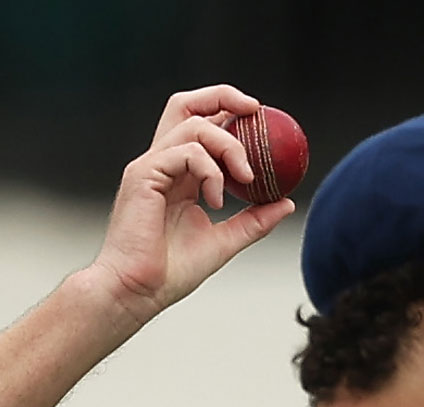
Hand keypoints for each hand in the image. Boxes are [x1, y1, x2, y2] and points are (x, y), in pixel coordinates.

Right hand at [87, 84, 297, 320]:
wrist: (137, 293)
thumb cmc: (168, 273)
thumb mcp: (223, 241)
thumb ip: (254, 220)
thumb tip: (286, 203)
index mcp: (178, 175)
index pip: (202, 125)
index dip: (231, 115)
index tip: (264, 125)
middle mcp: (162, 163)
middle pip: (187, 105)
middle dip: (223, 96)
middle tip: (255, 111)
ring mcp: (150, 167)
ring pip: (194, 125)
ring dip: (229, 146)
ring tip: (245, 179)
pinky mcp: (143, 175)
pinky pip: (186, 153)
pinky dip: (210, 170)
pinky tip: (217, 200)